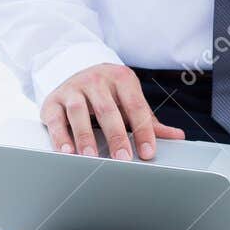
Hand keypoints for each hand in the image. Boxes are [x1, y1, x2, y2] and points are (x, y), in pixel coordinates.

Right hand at [40, 64, 185, 160]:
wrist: (75, 70)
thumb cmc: (108, 93)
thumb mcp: (129, 100)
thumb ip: (149, 120)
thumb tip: (177, 136)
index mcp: (121, 78)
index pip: (135, 106)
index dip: (143, 130)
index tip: (148, 153)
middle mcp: (96, 80)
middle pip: (107, 109)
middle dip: (116, 135)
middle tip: (123, 159)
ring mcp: (73, 88)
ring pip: (78, 111)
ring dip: (85, 135)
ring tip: (91, 157)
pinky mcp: (52, 100)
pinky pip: (55, 118)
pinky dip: (60, 135)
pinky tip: (66, 151)